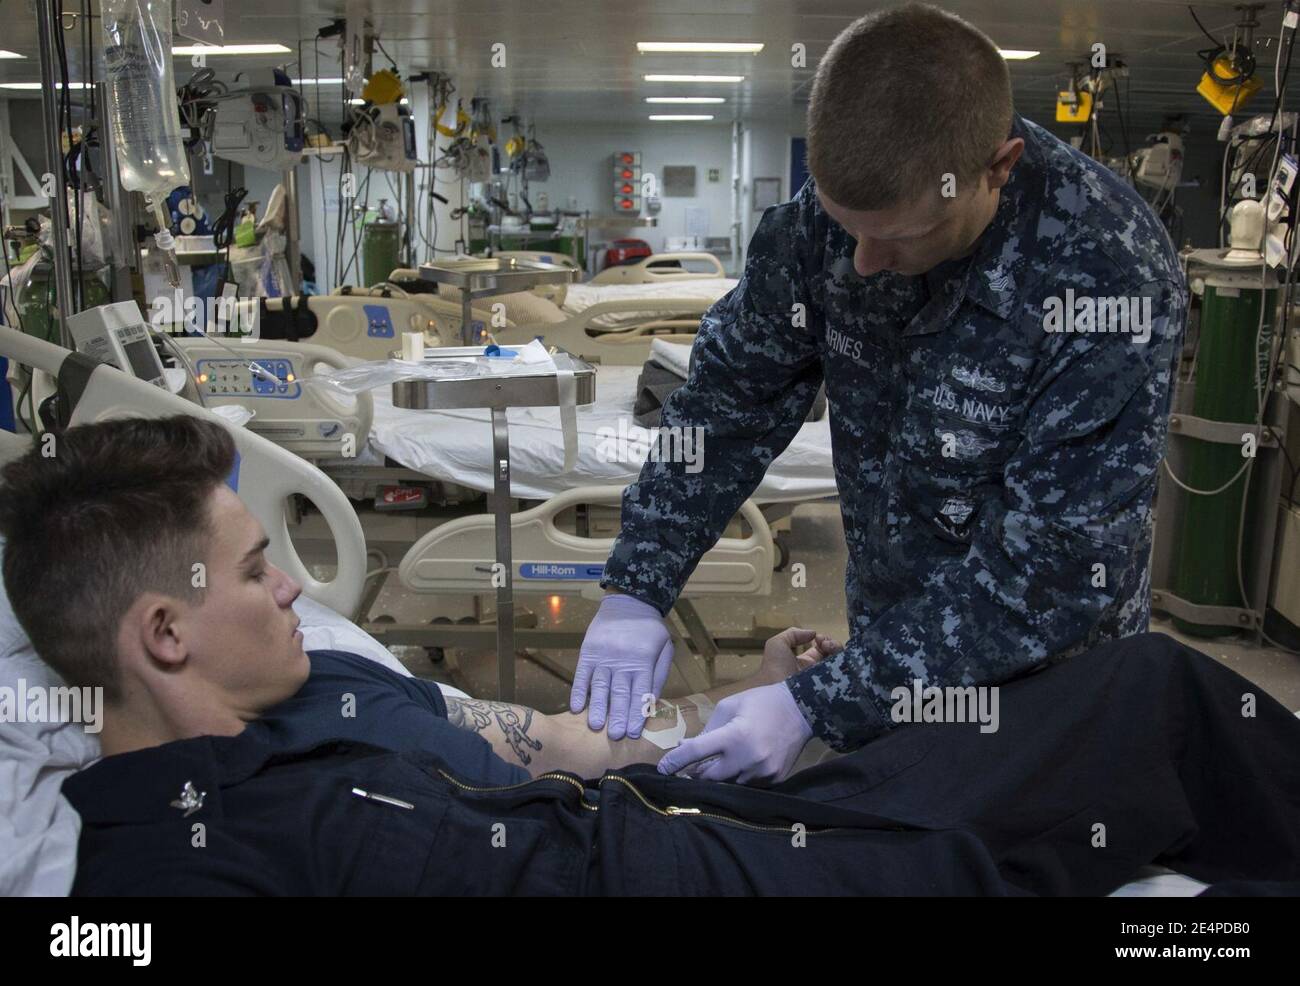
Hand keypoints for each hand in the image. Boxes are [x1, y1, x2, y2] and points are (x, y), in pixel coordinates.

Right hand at [570, 593, 673, 739]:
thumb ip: (659, 674)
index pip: (641, 692)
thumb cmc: (649, 630)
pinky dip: (578, 691)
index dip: (637, 713)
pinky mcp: (588, 652)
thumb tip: (651, 702)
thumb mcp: (665, 648)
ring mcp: (603, 656)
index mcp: (643, 661)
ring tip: (596, 726)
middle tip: (615, 736)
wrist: (628, 602)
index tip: (633, 733)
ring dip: (597, 707)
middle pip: (620, 692)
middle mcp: (622, 660)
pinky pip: (582, 674)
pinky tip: (576, 707)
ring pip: (600, 685)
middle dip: (618, 715)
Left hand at [657, 681, 813, 784]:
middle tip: (690, 768)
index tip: (662, 770)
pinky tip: (739, 765)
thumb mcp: (730, 706)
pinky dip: (737, 778)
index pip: (695, 754)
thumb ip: (707, 729)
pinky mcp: (773, 780)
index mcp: (733, 736)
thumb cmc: (761, 702)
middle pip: (708, 778)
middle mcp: (746, 758)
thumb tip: (684, 746)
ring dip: (718, 777)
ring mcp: (761, 773)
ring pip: (727, 785)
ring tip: (719, 762)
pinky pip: (746, 786)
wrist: (802, 711)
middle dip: (696, 774)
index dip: (675, 762)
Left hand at [759, 627, 842, 681]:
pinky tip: (832, 653)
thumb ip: (793, 634)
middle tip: (825, 643)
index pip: (821, 650)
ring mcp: (826, 679)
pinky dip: (841, 658)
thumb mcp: (777, 644)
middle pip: (832, 654)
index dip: (822, 641)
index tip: (818, 637)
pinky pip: (844, 671)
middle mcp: (817, 671)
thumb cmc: (775, 667)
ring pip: (839, 661)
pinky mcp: (834, 685)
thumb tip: (813, 633)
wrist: (779, 690)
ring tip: (828, 646)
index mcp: (804, 662)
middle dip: (832, 644)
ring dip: (836, 648)